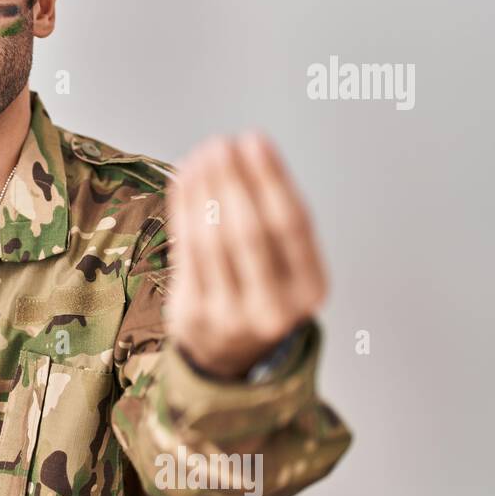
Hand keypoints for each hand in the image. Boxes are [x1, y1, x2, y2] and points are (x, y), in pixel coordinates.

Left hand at [163, 132, 327, 380]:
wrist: (232, 354)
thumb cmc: (265, 291)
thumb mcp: (290, 266)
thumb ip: (275, 218)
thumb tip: (245, 153)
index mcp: (311, 291)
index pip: (292, 225)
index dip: (271, 178)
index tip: (255, 141)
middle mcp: (275, 308)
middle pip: (250, 231)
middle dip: (233, 181)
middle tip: (221, 143)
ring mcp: (230, 315)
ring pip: (212, 240)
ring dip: (205, 189)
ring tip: (202, 155)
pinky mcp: (193, 314)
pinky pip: (185, 251)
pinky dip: (184, 209)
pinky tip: (185, 180)